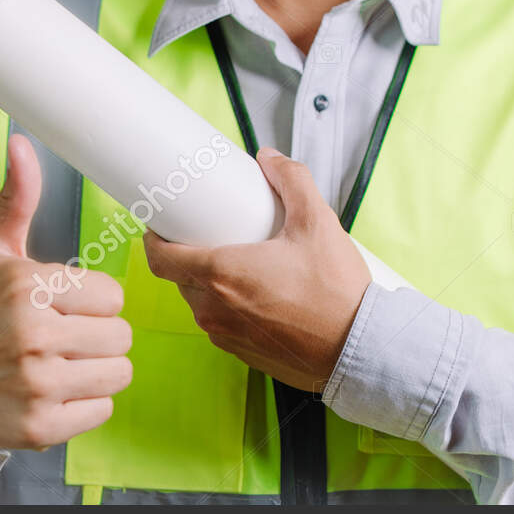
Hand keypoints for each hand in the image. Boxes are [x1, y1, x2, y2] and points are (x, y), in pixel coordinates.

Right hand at [0, 135, 132, 449]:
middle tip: (66, 333)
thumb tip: (22, 143)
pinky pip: (101, 411)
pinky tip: (57, 390)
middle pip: (120, 336)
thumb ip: (17, 197)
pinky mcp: (39, 427)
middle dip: (99, 334)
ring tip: (64, 360)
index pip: (112, 296)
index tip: (65, 303)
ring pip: (118, 373)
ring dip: (97, 368)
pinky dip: (85, 404)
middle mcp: (34, 338)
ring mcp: (36, 386)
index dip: (93, 300)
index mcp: (29, 289)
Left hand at [142, 147, 370, 390]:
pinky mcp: (243, 355)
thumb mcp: (318, 222)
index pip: (160, 258)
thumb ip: (292, 180)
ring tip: (241, 264)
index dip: (154, 239)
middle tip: (214, 236)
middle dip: (190, 256)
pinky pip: (222, 325)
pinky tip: (258, 297)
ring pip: (201, 304)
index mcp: (222, 275)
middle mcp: (214, 310)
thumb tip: (269, 158)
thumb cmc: (336, 291)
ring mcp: (226, 336)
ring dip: (210, 284)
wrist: (359, 349)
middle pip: (181, 278)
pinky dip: (230, 309)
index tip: (163, 225)